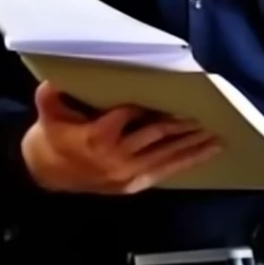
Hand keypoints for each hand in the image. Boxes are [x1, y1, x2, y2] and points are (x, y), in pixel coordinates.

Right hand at [21, 81, 222, 195]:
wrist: (49, 172)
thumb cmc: (53, 136)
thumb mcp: (48, 113)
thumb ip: (50, 97)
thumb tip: (53, 80)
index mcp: (97, 136)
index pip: (130, 115)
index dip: (150, 106)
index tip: (173, 97)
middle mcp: (116, 156)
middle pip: (155, 136)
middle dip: (181, 125)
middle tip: (204, 114)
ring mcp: (127, 173)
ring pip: (166, 155)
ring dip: (192, 145)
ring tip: (215, 135)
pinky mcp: (134, 184)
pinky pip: (166, 172)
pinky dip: (187, 162)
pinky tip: (206, 154)